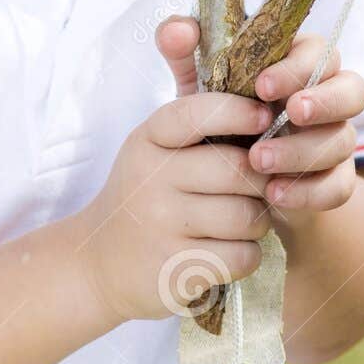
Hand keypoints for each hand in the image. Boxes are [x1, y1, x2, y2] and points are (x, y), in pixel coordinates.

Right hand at [68, 21, 275, 326]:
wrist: (99, 263)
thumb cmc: (146, 195)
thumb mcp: (156, 148)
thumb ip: (199, 119)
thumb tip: (264, 94)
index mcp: (148, 139)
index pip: (198, 113)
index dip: (239, 112)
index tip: (264, 119)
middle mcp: (150, 178)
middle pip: (238, 169)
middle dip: (260, 180)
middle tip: (256, 187)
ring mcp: (160, 225)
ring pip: (247, 215)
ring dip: (257, 221)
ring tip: (240, 221)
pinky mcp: (174, 268)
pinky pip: (243, 256)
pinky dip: (247, 255)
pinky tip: (229, 251)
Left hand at [155, 18, 363, 219]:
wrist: (226, 177)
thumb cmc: (219, 114)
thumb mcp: (198, 84)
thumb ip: (184, 52)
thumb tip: (176, 30)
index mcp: (299, 63)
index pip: (319, 50)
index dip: (298, 65)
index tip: (262, 84)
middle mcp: (326, 97)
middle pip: (354, 89)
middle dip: (325, 101)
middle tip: (291, 114)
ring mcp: (335, 138)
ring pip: (344, 140)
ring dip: (303, 151)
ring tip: (259, 161)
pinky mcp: (335, 179)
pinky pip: (340, 186)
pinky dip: (309, 191)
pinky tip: (274, 193)